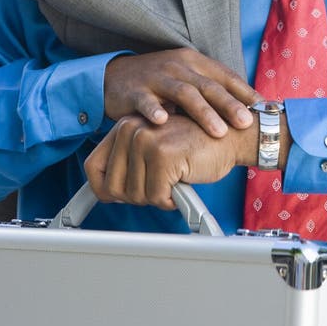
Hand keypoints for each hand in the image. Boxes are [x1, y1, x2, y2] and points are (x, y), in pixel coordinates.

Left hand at [85, 113, 257, 208]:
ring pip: (135, 195)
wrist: (232, 135)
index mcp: (126, 126)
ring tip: (174, 178)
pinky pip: (156, 196)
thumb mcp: (155, 150)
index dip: (103, 190)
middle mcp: (131, 129)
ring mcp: (146, 139)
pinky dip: (171, 199)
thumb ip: (129, 164)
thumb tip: (104, 192)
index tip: (115, 198)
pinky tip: (183, 181)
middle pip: (113, 188)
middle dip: (137, 196)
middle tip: (159, 186)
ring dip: (157, 197)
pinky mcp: (163, 154)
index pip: (94, 167)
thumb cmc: (197, 145)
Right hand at [104, 47, 260, 136]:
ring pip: (183, 93)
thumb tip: (247, 110)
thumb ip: (211, 92)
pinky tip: (163, 121)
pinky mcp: (135, 91)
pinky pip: (146, 101)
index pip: (224, 76)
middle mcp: (178, 66)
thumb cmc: (160, 82)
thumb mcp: (187, 79)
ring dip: (203, 112)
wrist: (116, 75)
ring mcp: (156, 77)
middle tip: (246, 122)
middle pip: (208, 86)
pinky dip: (154, 110)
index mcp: (195, 62)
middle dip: (229, 105)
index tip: (263, 108)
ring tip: (218, 131)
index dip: (244, 91)